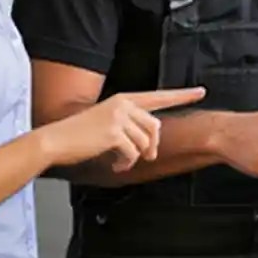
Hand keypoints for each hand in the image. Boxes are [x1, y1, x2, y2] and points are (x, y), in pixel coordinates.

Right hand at [41, 87, 206, 170]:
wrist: (57, 141)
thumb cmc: (80, 136)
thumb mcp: (107, 123)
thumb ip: (130, 126)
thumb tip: (150, 143)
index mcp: (123, 99)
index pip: (158, 97)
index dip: (182, 96)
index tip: (200, 91)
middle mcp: (123, 104)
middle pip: (155, 127)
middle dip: (152, 146)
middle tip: (144, 157)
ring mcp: (119, 117)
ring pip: (145, 142)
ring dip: (136, 157)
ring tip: (122, 161)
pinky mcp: (114, 132)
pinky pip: (133, 153)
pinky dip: (126, 163)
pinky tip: (116, 165)